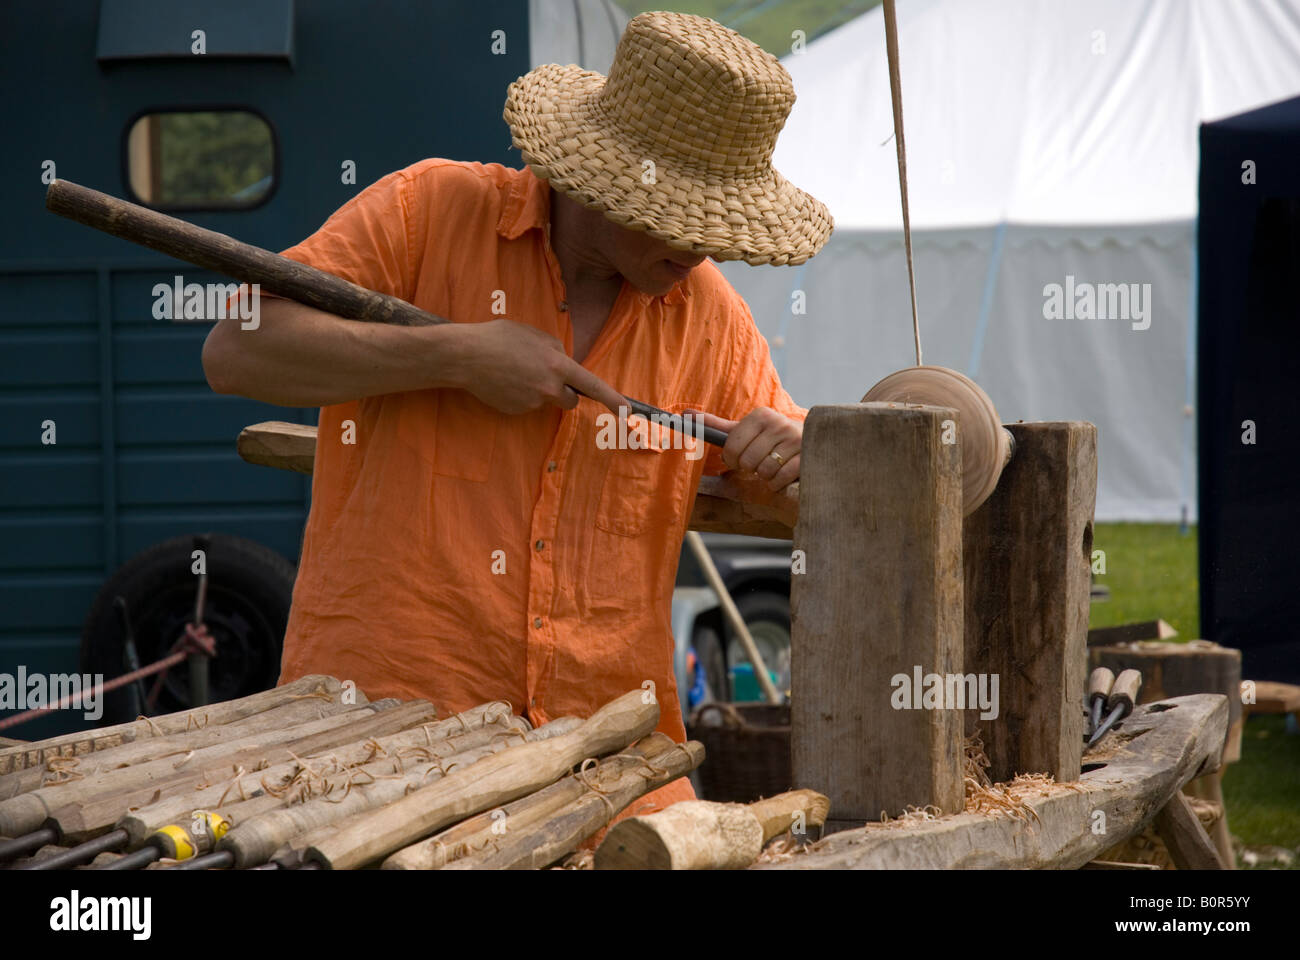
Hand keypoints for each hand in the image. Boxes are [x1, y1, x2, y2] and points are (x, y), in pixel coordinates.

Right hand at [455, 319, 625, 415]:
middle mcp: (548, 388)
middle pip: (570, 399)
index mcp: (557, 364)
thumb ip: (556, 350)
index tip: (628, 412)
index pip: (592, 385)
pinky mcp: (516, 411)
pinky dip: (520, 395)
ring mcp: (532, 402)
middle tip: (544, 374)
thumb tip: (564, 364)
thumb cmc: (500, 338)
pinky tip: (505, 380)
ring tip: (515, 371)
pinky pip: (527, 404)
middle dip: (564, 391)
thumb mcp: (536, 335)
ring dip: (539, 390)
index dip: (612, 399)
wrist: (466, 356)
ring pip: (546, 400)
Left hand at [691, 407, 801, 490]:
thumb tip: (684, 413)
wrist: (809, 443)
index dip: (731, 459)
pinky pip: (780, 478)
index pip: (731, 446)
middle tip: (757, 463)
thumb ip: (716, 424)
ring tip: (772, 467)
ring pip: (763, 471)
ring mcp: (794, 439)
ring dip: (765, 476)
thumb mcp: (744, 430)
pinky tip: (782, 475)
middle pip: (747, 461)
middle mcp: (778, 424)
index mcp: (761, 415)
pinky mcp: (806, 456)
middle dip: (749, 469)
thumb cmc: (769, 439)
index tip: (737, 459)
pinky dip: (777, 483)